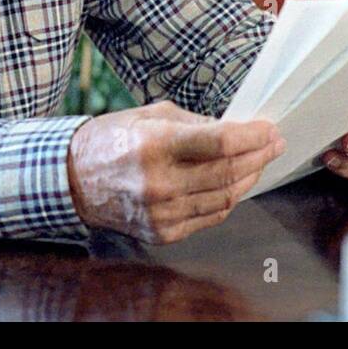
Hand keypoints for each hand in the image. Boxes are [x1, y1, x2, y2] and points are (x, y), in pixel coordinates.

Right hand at [66, 100, 284, 243]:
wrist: (73, 179)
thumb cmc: (112, 140)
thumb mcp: (151, 116)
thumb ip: (196, 124)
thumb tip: (237, 130)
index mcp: (155, 145)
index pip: (220, 143)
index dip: (252, 136)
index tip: (269, 128)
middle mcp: (159, 182)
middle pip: (228, 172)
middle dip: (259, 155)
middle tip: (274, 143)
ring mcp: (161, 212)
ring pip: (224, 198)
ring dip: (248, 178)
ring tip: (259, 162)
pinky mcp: (161, 232)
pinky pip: (209, 216)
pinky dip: (227, 200)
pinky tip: (234, 184)